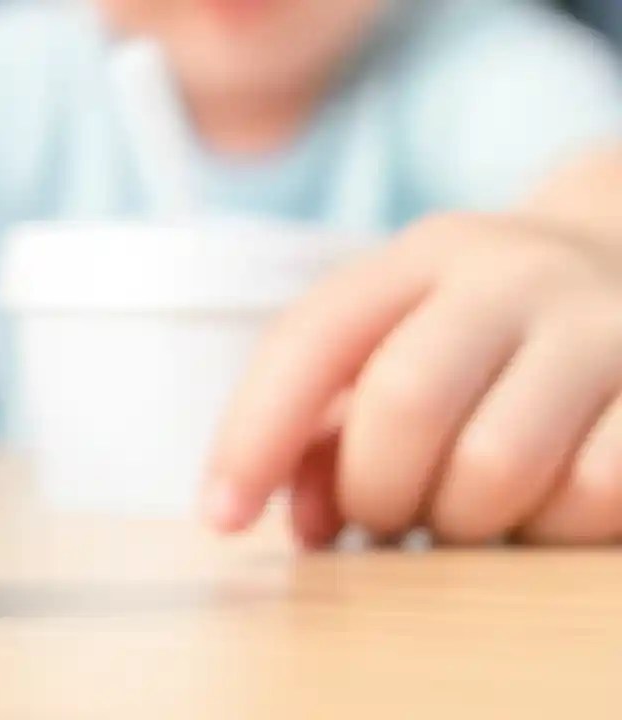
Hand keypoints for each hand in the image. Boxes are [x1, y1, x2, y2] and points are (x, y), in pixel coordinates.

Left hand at [204, 213, 621, 546]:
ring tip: (463, 512)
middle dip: (373, 490)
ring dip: (461, 521)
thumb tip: (303, 524)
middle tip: (383, 515)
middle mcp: (515, 275)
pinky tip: (544, 509)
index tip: (220, 519)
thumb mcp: (405, 346)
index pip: (311, 339)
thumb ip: (332, 427)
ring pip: (497, 463)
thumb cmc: (492, 338)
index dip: (252, 436)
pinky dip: (550, 530)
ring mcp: (608, 325)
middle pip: (404, 402)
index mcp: (425, 256)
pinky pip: (595, 494)